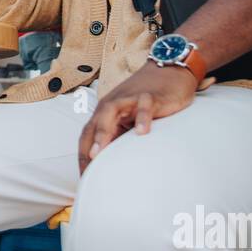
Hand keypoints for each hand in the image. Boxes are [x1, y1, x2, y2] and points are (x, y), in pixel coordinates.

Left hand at [76, 63, 214, 174]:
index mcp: (105, 114)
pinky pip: (143, 107)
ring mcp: (130, 100)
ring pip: (110, 113)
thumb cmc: (146, 103)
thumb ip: (119, 138)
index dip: (83, 157)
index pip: (87, 136)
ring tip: (98, 153)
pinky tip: (142, 132)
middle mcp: (112, 106)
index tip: (84, 179)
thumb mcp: (129, 121)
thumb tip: (111, 165)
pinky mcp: (150, 97)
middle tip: (86, 171)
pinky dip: (141, 118)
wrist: (168, 71)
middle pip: (93, 126)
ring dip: (103, 133)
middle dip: (87, 148)